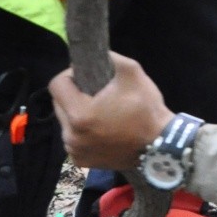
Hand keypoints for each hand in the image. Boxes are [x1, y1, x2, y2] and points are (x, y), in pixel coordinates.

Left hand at [50, 52, 174, 171]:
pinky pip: (73, 139)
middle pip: (58, 104)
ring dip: (77, 114)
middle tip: (98, 94)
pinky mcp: (80, 161)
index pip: (56, 85)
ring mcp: (74, 151)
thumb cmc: (145, 109)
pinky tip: (102, 130)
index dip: (69, 75)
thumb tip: (96, 54)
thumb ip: (111, 58)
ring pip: (65, 122)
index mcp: (79, 114)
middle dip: (73, 95)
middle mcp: (70, 136)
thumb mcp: (133, 73)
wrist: (160, 146)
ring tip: (102, 113)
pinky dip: (83, 132)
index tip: (86, 75)